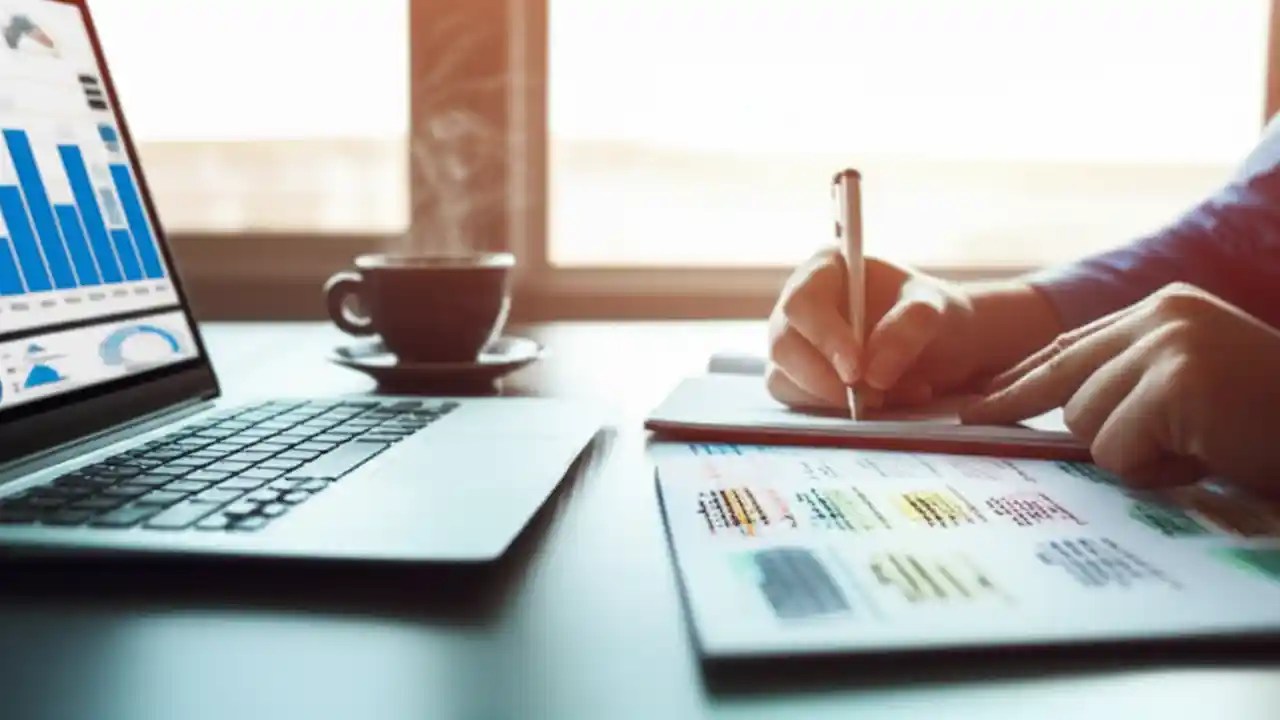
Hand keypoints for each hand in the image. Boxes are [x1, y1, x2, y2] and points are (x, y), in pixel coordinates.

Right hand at [766, 250, 996, 408]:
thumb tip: (873, 372)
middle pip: (783, 345)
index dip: (824, 337)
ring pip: (784, 379)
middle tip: (873, 398)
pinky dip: (834, 412)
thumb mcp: (936, 310)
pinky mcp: (797, 379)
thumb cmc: (930, 315)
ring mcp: (794, 344)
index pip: (802, 302)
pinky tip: (877, 404)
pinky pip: (798, 403)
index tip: (856, 370)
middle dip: (825, 379)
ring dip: (833, 400)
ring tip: (888, 398)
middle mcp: (800, 305)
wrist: (940, 346)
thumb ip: (911, 326)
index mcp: (825, 269)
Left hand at [963, 283, 1279, 491]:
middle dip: (1040, 412)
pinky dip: (1152, 471)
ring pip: (1084, 420)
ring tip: (1196, 450)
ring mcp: (1168, 344)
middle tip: (1003, 420)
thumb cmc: (1267, 424)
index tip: (977, 402)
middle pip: (1064, 380)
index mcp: (1165, 308)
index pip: (1071, 345)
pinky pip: (1115, 448)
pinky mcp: (1175, 383)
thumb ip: (1134, 383)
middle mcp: (1161, 315)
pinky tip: (1202, 459)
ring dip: (1132, 455)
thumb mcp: (1196, 388)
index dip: (1020, 378)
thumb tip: (1056, 406)